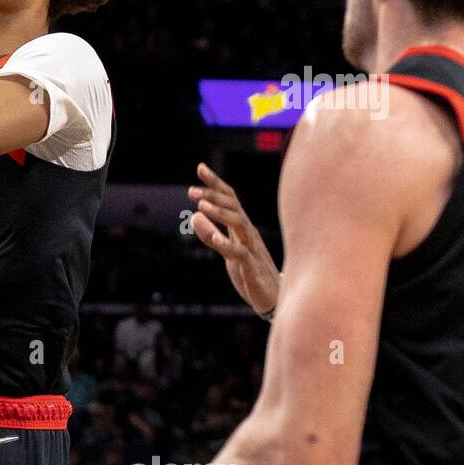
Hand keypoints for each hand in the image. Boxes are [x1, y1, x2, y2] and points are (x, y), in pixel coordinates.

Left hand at [188, 162, 280, 315]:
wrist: (272, 297)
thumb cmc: (250, 270)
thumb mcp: (226, 251)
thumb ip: (210, 234)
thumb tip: (194, 216)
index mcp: (242, 227)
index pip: (230, 199)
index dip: (215, 183)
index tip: (200, 167)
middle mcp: (248, 233)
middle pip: (233, 207)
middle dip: (212, 196)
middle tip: (191, 191)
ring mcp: (252, 248)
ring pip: (238, 225)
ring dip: (220, 214)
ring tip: (201, 207)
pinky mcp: (252, 267)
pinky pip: (240, 253)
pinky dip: (227, 245)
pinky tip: (215, 239)